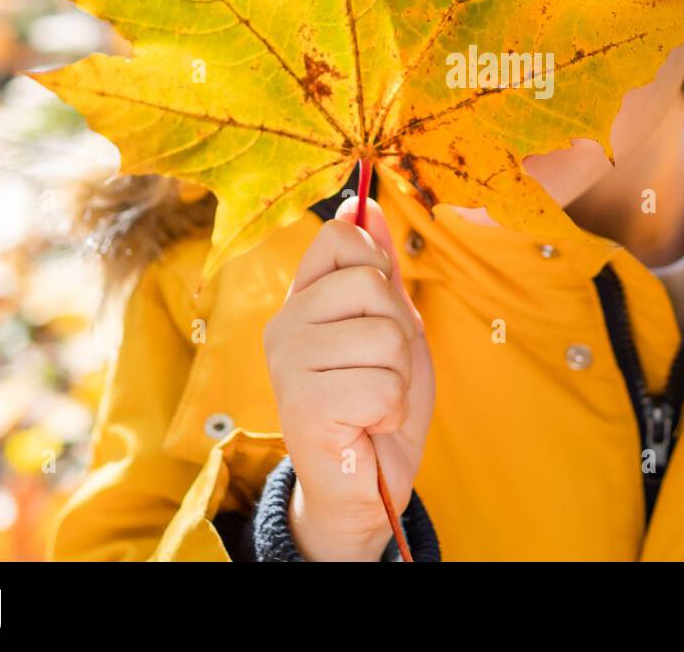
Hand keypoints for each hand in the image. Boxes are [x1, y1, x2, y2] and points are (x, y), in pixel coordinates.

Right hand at [263, 196, 434, 559]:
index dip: (377, 267)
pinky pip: (383, 384)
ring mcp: (288, 363)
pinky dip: (392, 408)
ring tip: (375, 398)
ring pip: (385, 336)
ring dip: (399, 375)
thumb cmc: (378, 399)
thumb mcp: (389, 323)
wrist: (368, 482)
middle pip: (371, 283)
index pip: (339, 236)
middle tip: (381, 368)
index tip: (375, 312)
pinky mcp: (303, 405)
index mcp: (302, 298)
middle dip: (399, 331)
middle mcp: (284, 324)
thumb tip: (364, 202)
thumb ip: (378, 267)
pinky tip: (369, 424)